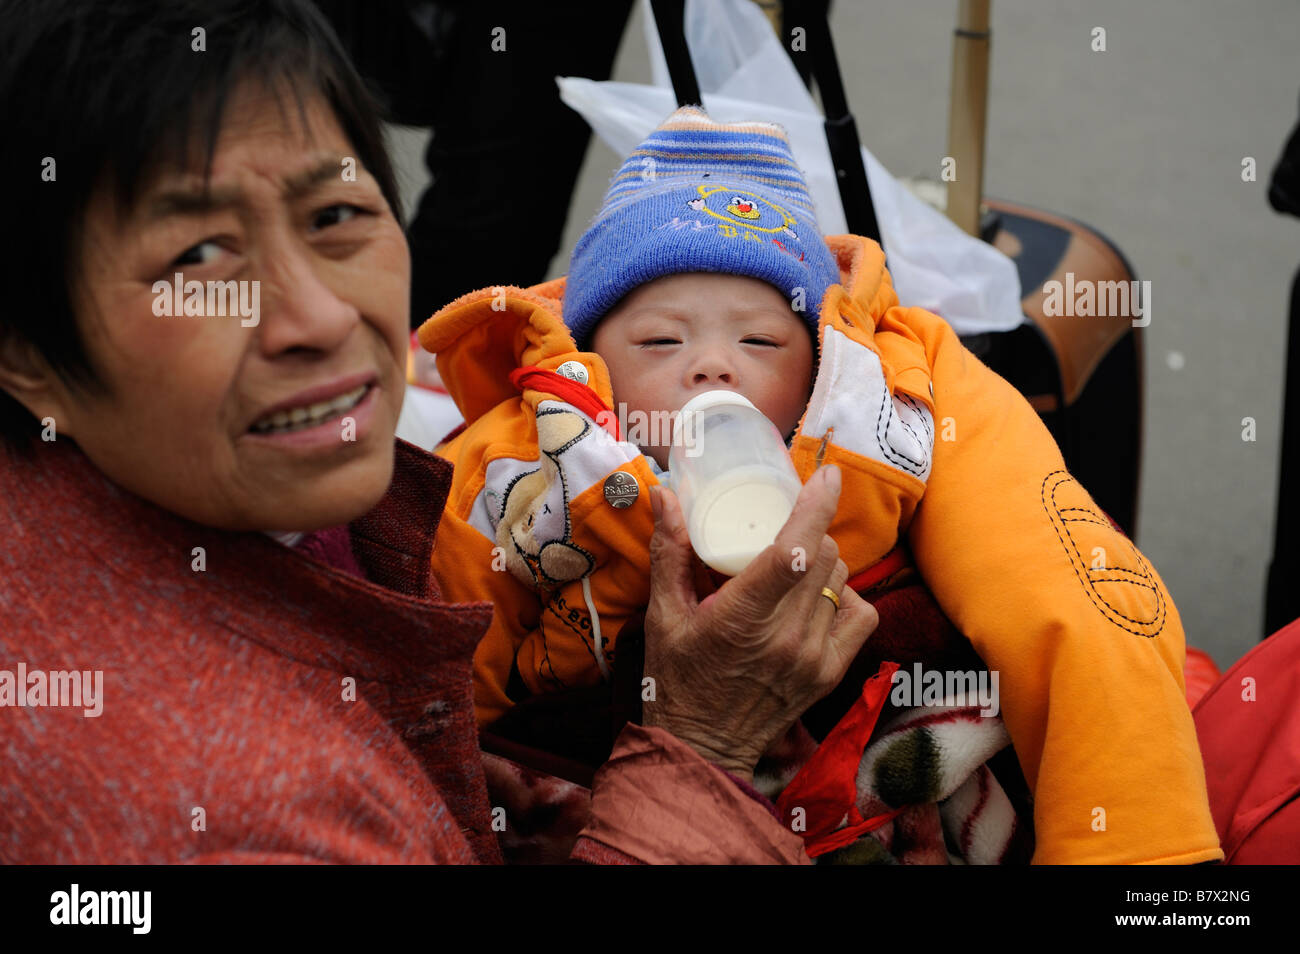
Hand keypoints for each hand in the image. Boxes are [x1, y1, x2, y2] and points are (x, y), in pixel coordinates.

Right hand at [641, 464, 878, 781]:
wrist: (704, 747)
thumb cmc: (677, 679)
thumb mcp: (663, 615)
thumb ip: (669, 552)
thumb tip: (665, 495)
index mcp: (742, 618)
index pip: (794, 550)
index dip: (815, 505)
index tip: (823, 474)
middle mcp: (787, 636)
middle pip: (823, 555)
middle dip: (808, 530)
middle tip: (782, 527)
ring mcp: (814, 656)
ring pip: (842, 578)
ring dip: (823, 560)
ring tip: (794, 564)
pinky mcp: (831, 672)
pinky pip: (861, 613)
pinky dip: (844, 594)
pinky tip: (817, 596)